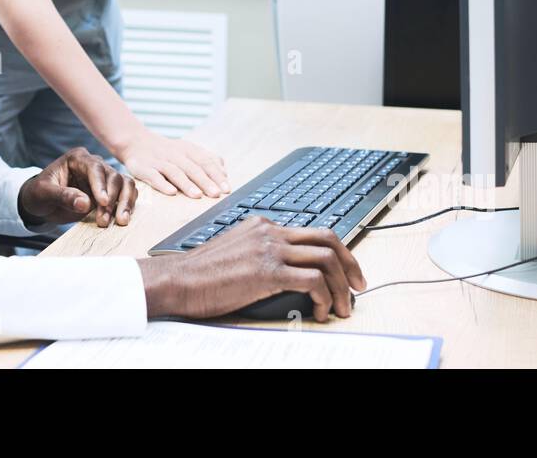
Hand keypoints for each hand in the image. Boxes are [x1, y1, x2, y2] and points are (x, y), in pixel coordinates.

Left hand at [18, 147, 137, 227]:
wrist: (41, 205)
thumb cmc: (38, 194)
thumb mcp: (43, 194)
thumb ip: (63, 196)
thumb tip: (85, 203)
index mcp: (77, 158)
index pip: (95, 167)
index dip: (100, 184)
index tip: (102, 202)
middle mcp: (93, 165)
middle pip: (113, 176)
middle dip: (112, 199)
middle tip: (103, 220)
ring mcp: (103, 179)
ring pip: (124, 184)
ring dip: (124, 202)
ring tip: (120, 221)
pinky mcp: (108, 193)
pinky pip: (126, 194)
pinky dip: (127, 205)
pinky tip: (122, 219)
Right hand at [115, 128, 228, 198]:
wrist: (136, 141)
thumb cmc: (167, 151)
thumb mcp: (187, 150)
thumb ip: (206, 159)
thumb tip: (224, 172)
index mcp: (187, 149)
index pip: (205, 161)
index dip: (216, 175)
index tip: (226, 188)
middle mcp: (175, 154)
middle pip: (192, 167)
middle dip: (205, 181)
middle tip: (216, 194)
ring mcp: (159, 161)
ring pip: (175, 172)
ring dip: (186, 184)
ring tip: (197, 196)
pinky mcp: (144, 167)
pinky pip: (154, 176)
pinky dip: (162, 184)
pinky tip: (171, 193)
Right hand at [137, 217, 365, 322]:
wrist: (178, 279)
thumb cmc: (202, 274)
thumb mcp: (236, 252)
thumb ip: (262, 253)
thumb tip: (290, 272)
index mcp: (263, 225)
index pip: (312, 232)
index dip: (337, 252)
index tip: (346, 273)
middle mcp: (270, 232)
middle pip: (327, 238)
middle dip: (350, 264)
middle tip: (358, 287)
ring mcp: (269, 249)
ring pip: (325, 259)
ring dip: (341, 286)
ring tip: (343, 307)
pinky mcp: (267, 271)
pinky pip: (312, 281)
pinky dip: (325, 298)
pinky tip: (321, 311)